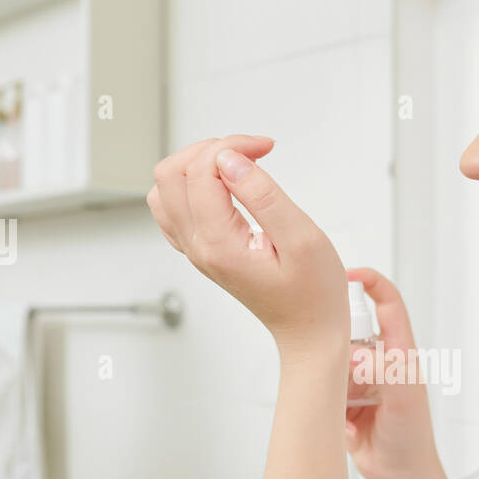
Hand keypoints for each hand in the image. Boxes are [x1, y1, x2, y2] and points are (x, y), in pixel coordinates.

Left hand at [147, 134, 348, 356]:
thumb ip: (264, 195)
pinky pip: (173, 209)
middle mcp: (199, 248)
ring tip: (236, 166)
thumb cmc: (313, 293)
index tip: (264, 149)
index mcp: (220, 245)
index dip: (232, 147)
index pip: (201, 172)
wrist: (309, 330)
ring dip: (197, 166)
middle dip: (211, 151)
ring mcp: (196, 251)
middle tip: (250, 154)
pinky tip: (224, 187)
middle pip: (171, 175)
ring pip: (165, 190)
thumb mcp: (302, 238)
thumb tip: (231, 159)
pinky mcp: (202, 252)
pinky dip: (192, 186)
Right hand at [344, 268, 440, 478]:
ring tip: (350, 407)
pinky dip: (330, 404)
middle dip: (339, 346)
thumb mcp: (405, 397)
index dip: (370, 282)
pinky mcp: (343, 399)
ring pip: (333, 360)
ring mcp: (360, 379)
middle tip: (347, 376)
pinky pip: (325, 388)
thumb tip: (358, 352)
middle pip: (350, 331)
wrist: (398, 475)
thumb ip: (386, 370)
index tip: (345, 276)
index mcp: (400, 351)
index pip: (387, 303)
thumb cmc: (410, 436)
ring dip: (334, 381)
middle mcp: (379, 360)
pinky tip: (347, 424)